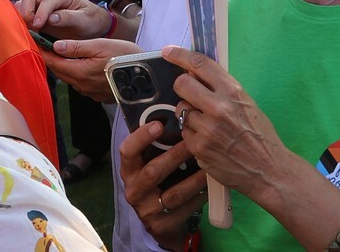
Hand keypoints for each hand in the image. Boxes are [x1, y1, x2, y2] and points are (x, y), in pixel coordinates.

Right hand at [20, 0, 108, 39]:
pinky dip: (22, 25)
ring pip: (22, 5)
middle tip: (31, 30)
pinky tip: (28, 36)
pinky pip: (24, 17)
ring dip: (22, 19)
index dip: (41, 12)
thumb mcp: (84, 19)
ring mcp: (41, 6)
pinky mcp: (37, 16)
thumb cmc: (90, 20)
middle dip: (26, 12)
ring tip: (29, 33)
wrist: (93, 26)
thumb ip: (69, 17)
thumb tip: (51, 18)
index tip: (37, 25)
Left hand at [44, 35, 137, 102]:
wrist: (146, 76)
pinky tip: (75, 64)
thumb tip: (56, 45)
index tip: (33, 40)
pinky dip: (72, 72)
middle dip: (49, 58)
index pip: (54, 62)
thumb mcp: (101, 45)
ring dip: (61, 66)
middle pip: (59, 71)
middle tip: (41, 44)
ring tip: (56, 52)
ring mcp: (89, 91)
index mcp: (80, 72)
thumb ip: (77, 47)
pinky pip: (78, 83)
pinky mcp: (96, 94)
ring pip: (68, 77)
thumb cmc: (125, 56)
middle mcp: (82, 85)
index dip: (42, 51)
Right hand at [118, 117, 206, 248]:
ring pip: (174, 193)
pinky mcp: (163, 225)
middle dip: (175, 156)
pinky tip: (212, 185)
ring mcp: (148, 210)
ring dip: (194, 178)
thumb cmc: (159, 184)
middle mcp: (134, 191)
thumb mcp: (151, 165)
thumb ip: (157, 147)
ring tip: (209, 164)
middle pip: (152, 172)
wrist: (161, 224)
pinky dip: (201, 195)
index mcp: (129, 171)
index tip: (159, 124)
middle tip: (194, 141)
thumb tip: (176, 114)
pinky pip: (186, 208)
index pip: (127, 151)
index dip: (141, 137)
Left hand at [163, 46, 295, 196]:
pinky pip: (184, 134)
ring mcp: (206, 129)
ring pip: (181, 110)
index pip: (200, 64)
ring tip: (207, 125)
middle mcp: (218, 107)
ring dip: (189, 115)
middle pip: (182, 84)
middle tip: (189, 95)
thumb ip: (221, 88)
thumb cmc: (259, 135)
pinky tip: (208, 141)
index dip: (180, 55)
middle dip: (182, 87)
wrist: (267, 169)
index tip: (168, 52)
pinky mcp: (199, 149)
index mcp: (232, 91)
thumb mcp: (246, 103)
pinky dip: (192, 136)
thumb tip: (196, 74)